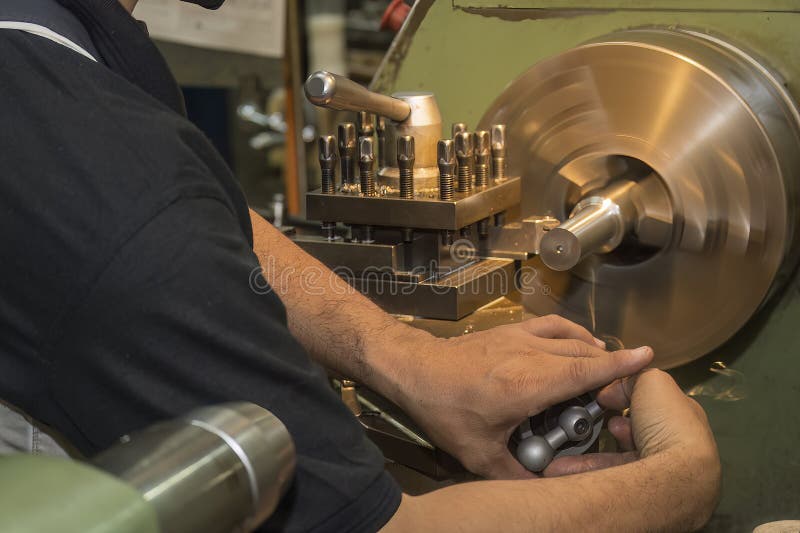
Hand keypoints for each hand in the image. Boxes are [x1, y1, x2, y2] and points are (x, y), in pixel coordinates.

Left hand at [390, 315, 652, 478]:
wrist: (415, 369)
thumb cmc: (445, 409)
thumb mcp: (479, 453)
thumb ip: (515, 474)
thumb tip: (542, 491)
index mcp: (529, 385)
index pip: (585, 372)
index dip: (620, 366)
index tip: (648, 358)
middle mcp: (531, 356)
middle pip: (585, 355)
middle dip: (611, 367)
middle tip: (625, 389)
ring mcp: (521, 338)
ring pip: (572, 339)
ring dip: (595, 350)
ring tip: (609, 368)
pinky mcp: (512, 330)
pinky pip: (553, 325)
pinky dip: (573, 333)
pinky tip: (580, 342)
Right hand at [544, 369, 720, 516]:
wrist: (676, 478)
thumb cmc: (671, 426)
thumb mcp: (652, 382)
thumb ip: (631, 378)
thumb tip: (611, 390)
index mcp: (680, 418)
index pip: (651, 404)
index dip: (626, 397)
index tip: (605, 395)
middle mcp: (672, 446)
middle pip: (632, 431)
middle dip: (609, 424)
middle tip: (592, 419)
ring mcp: (655, 471)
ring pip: (615, 457)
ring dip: (588, 450)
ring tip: (568, 442)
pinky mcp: (636, 491)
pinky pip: (604, 476)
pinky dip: (581, 469)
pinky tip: (560, 465)